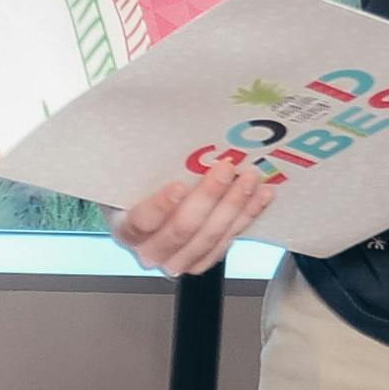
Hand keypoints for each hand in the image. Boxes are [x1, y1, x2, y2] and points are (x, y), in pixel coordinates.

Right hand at [111, 154, 283, 276]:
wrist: (150, 213)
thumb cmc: (141, 190)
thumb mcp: (135, 178)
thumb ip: (147, 166)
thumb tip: (165, 127)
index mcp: (127, 230)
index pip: (141, 223)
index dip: (160, 207)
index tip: (178, 186)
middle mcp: (150, 252)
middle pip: (181, 230)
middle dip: (208, 197)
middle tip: (226, 169)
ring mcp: (177, 261)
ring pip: (209, 238)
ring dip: (234, 206)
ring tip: (250, 178)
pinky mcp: (201, 262)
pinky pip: (227, 242)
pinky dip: (247, 217)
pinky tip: (262, 196)